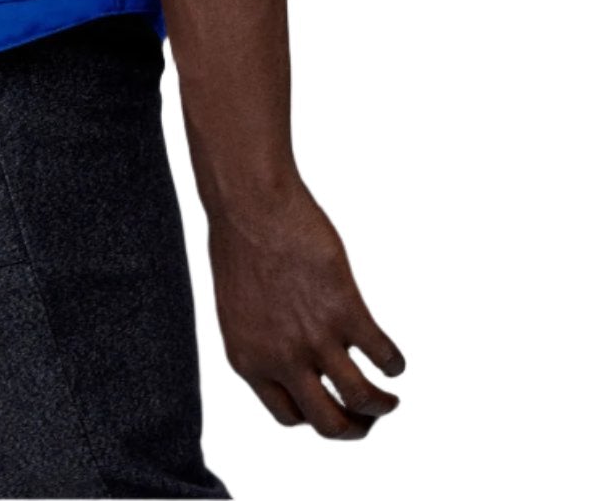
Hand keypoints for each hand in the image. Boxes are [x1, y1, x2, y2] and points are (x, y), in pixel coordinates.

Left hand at [208, 176, 405, 438]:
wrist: (248, 202)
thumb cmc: (241, 243)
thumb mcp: (238, 308)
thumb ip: (262, 340)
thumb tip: (291, 359)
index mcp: (249, 361)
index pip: (289, 417)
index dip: (314, 415)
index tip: (328, 402)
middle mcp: (281, 359)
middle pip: (329, 424)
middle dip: (354, 430)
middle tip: (368, 420)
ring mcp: (315, 336)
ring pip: (361, 399)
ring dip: (382, 406)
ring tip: (391, 399)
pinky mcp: (344, 308)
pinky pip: (382, 354)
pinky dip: (394, 363)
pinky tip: (394, 359)